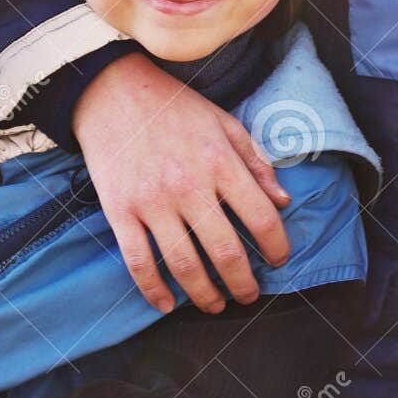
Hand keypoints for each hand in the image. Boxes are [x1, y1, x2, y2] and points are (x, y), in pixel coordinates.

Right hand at [74, 54, 291, 312]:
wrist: (113, 93)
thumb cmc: (176, 110)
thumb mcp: (225, 125)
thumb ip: (257, 162)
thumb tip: (284, 200)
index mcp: (220, 163)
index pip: (261, 217)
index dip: (277, 245)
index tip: (279, 260)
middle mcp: (189, 186)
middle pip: (226, 251)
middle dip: (244, 282)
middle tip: (250, 295)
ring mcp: (152, 202)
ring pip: (184, 264)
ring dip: (205, 294)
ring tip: (216, 304)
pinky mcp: (119, 212)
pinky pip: (139, 262)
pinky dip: (154, 290)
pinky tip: (167, 304)